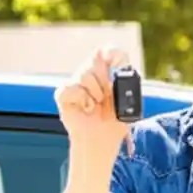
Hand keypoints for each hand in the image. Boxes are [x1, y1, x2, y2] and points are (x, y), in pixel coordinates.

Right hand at [55, 46, 134, 160]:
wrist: (103, 141)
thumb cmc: (115, 122)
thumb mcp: (129, 102)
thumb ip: (128, 83)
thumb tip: (124, 69)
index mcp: (107, 73)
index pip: (107, 51)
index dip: (112, 52)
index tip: (118, 63)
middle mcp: (90, 74)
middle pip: (94, 60)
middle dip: (104, 80)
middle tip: (106, 98)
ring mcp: (75, 83)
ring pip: (84, 74)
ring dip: (96, 93)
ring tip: (96, 106)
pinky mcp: (63, 95)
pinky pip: (72, 88)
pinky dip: (83, 100)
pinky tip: (87, 109)